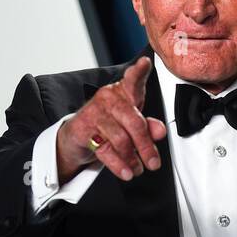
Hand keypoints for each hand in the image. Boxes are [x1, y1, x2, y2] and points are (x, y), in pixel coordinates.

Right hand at [56, 55, 166, 183]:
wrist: (76, 137)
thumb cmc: (108, 126)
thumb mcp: (131, 126)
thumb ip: (148, 127)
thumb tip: (160, 131)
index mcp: (123, 93)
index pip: (133, 80)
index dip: (139, 72)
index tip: (146, 64)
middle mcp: (108, 98)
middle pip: (134, 123)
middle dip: (146, 147)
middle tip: (154, 163)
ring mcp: (95, 112)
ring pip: (121, 139)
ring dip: (132, 159)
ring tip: (137, 170)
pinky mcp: (83, 128)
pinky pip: (106, 150)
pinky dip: (118, 165)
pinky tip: (126, 172)